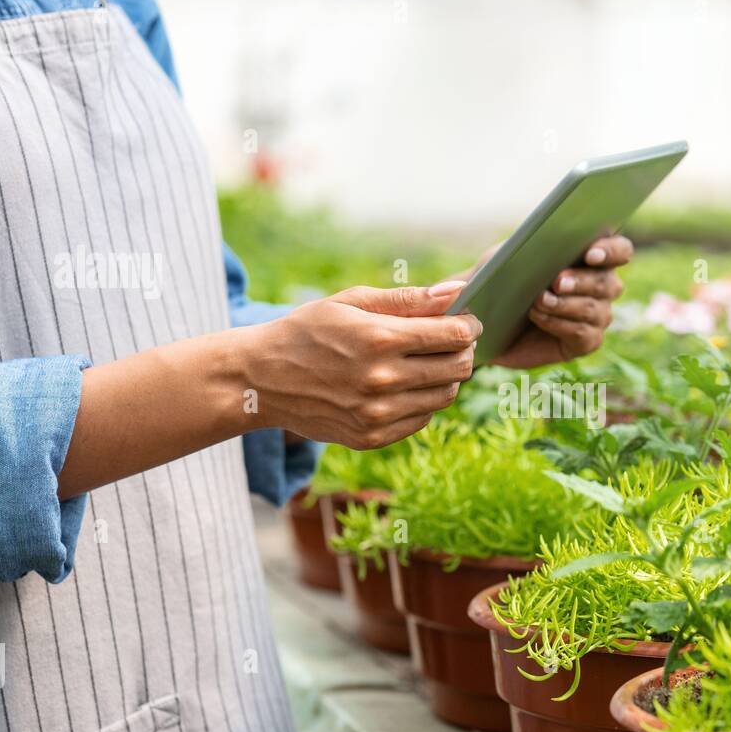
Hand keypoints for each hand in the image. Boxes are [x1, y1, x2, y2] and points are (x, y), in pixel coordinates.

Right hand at [250, 281, 478, 448]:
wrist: (261, 380)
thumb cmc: (308, 331)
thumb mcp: (350, 302)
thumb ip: (406, 299)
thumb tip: (454, 293)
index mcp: (379, 340)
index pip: (453, 336)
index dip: (469, 326)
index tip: (467, 322)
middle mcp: (382, 381)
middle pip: (457, 368)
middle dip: (464, 351)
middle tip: (453, 342)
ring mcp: (377, 415)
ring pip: (444, 396)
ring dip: (446, 377)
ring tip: (428, 362)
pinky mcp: (372, 437)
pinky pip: (422, 419)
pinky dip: (423, 401)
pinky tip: (405, 385)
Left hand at [488, 235, 632, 368]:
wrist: (490, 322)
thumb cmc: (501, 280)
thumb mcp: (506, 257)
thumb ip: (525, 246)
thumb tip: (542, 241)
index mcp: (593, 258)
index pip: (620, 250)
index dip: (612, 251)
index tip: (590, 254)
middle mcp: (603, 287)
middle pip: (608, 282)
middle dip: (582, 281)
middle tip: (556, 282)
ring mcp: (598, 316)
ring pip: (595, 310)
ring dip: (565, 304)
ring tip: (539, 301)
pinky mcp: (586, 342)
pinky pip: (584, 334)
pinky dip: (559, 324)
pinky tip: (538, 317)